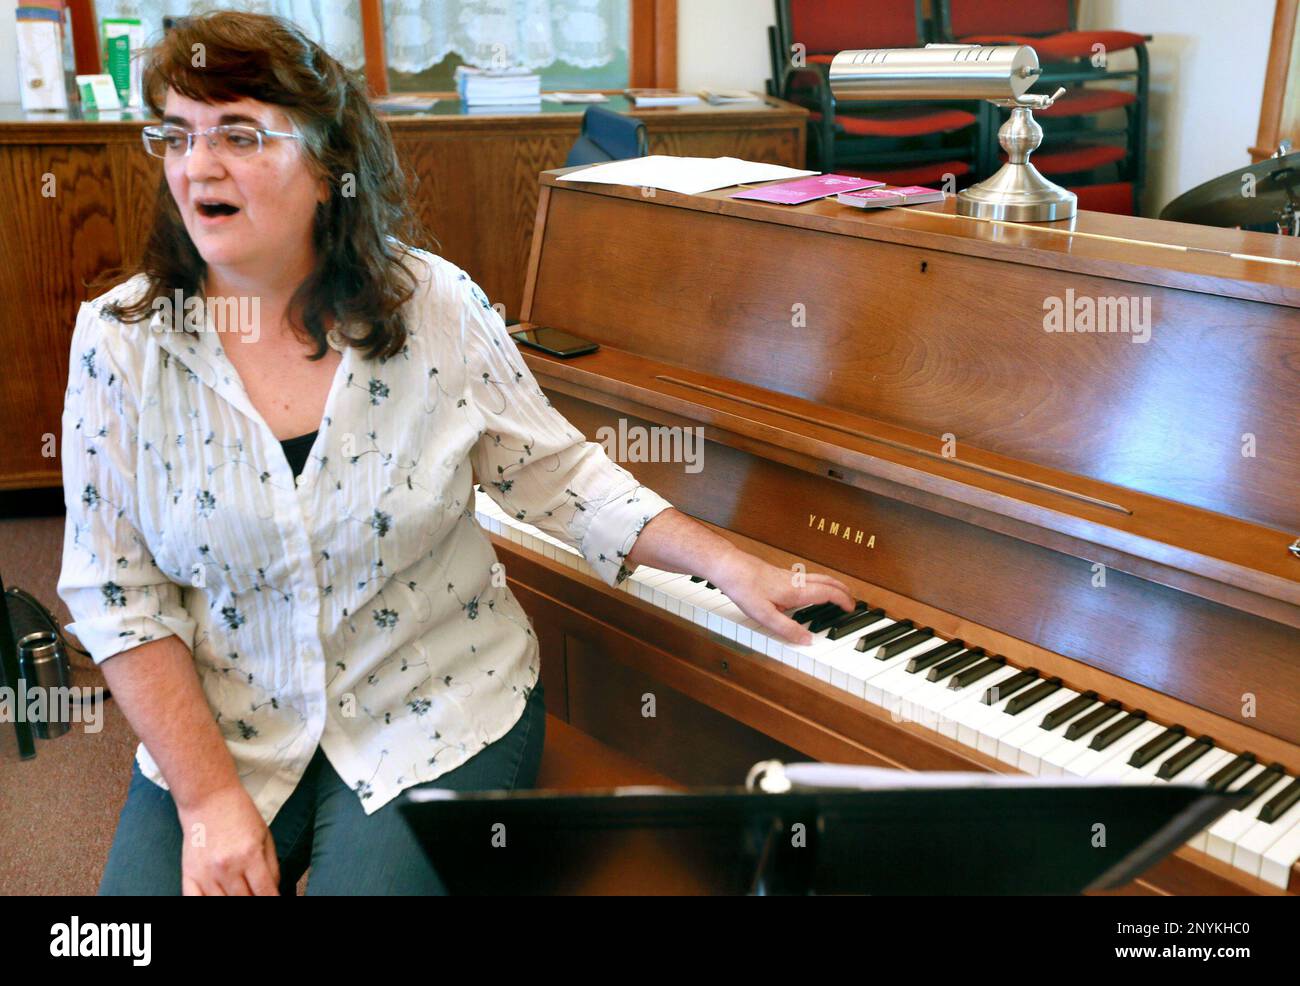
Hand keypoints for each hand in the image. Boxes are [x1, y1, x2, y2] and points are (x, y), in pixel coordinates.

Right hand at [177, 785, 280, 894]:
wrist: (209, 798)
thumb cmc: (240, 814)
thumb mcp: (265, 835)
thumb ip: (271, 866)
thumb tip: (273, 890)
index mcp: (249, 855)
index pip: (264, 892)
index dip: (272, 900)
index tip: (274, 900)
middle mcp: (227, 867)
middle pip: (244, 901)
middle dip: (255, 900)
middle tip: (256, 893)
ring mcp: (206, 874)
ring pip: (223, 904)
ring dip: (235, 902)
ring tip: (240, 894)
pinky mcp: (189, 875)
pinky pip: (194, 901)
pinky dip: (207, 904)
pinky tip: (220, 897)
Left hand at [709, 550, 856, 644]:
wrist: (728, 566)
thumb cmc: (744, 588)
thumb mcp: (765, 616)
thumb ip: (788, 629)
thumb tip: (808, 640)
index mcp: (796, 591)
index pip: (829, 593)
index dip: (843, 600)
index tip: (852, 608)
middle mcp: (795, 581)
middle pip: (827, 582)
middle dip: (843, 590)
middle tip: (851, 600)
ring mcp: (787, 576)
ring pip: (817, 577)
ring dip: (832, 585)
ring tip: (837, 594)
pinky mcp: (778, 573)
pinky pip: (806, 577)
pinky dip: (817, 583)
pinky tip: (807, 590)